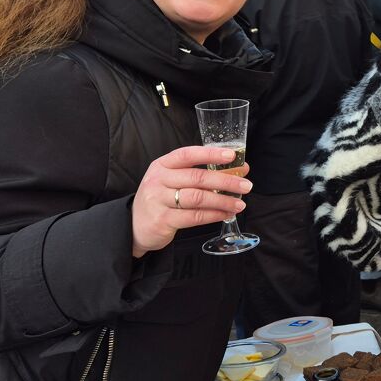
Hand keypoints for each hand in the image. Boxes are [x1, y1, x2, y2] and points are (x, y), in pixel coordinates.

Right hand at [130, 146, 252, 257]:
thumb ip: (198, 173)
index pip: (188, 154)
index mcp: (162, 165)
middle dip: (226, 181)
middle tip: (246, 185)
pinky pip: (194, 216)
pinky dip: (213, 215)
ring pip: (198, 198)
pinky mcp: (162, 220)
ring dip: (223, 201)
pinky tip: (225, 214)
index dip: (210, 154)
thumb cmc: (160, 199)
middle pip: (197, 178)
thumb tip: (237, 169)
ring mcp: (158, 200)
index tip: (232, 156)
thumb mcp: (171, 180)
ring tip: (239, 203)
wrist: (134, 226)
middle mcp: (158, 180)